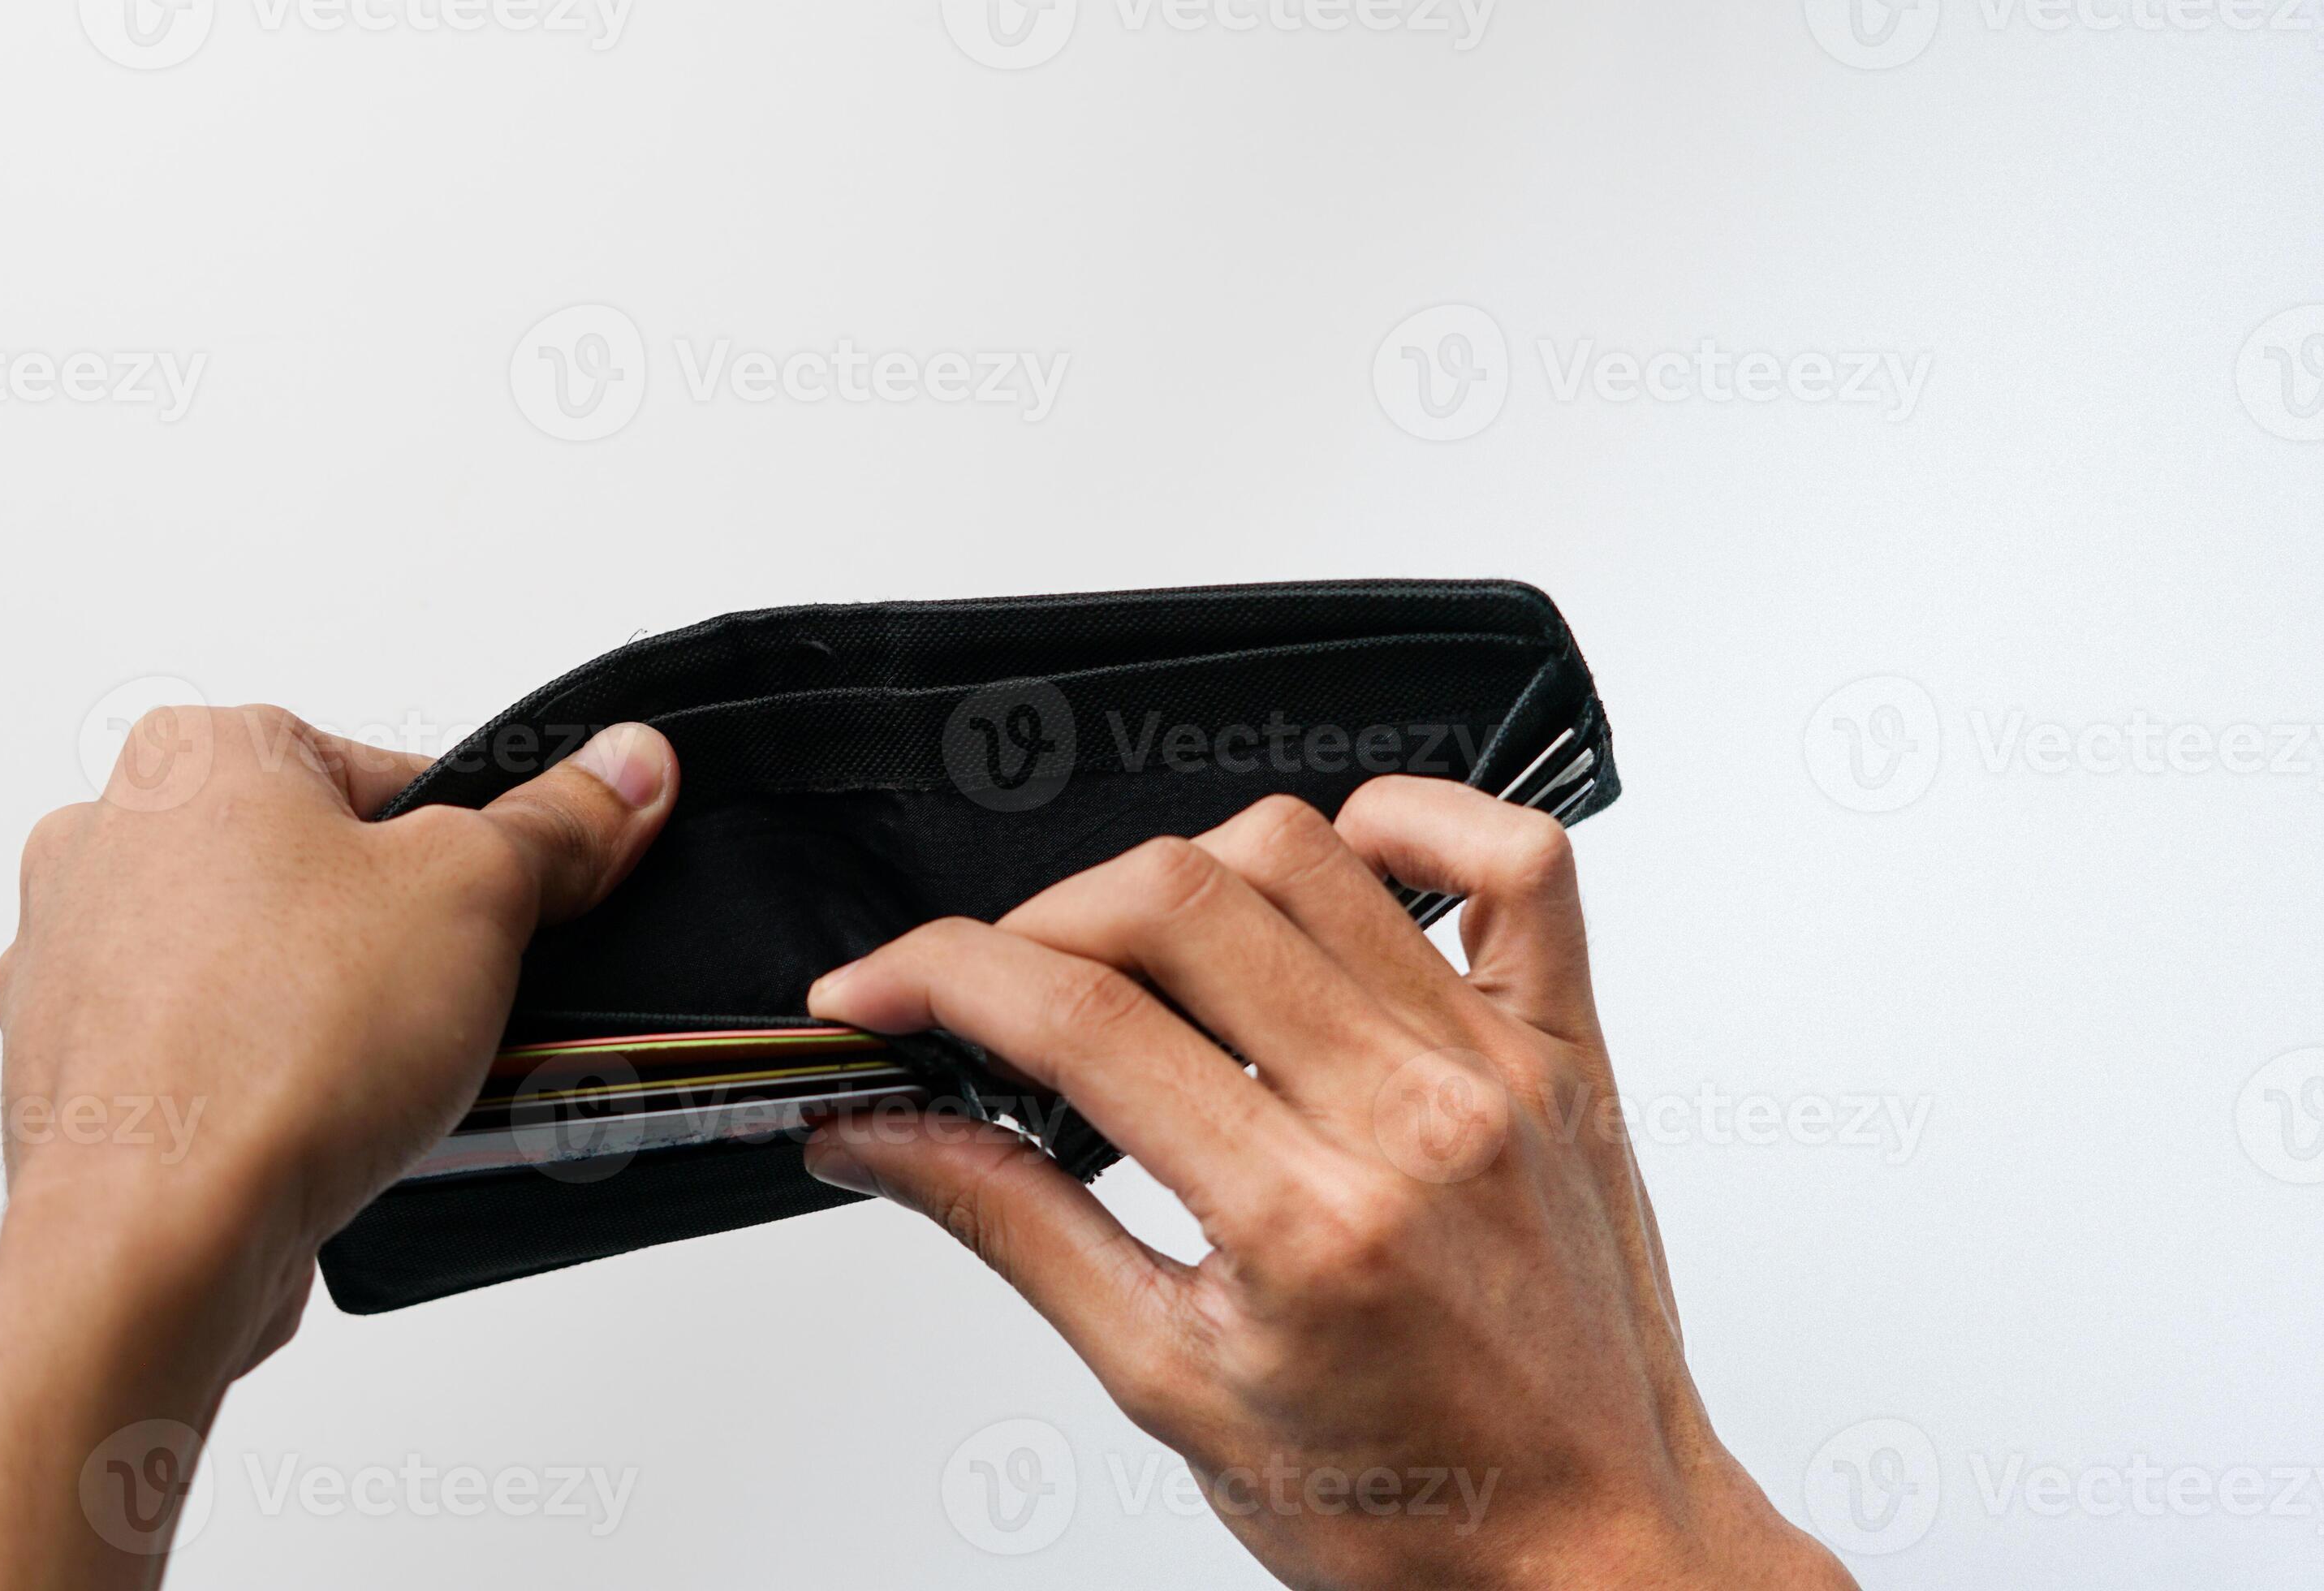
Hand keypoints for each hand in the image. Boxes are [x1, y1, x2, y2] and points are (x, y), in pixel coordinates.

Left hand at [0, 706, 674, 1589]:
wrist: (154, 1238)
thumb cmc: (271, 1050)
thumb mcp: (477, 892)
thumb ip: (559, 823)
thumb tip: (622, 771)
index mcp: (196, 755)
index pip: (389, 777)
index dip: (480, 851)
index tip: (522, 912)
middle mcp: (109, 841)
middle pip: (326, 877)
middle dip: (406, 943)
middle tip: (463, 1003)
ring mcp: (78, 966)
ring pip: (269, 975)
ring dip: (343, 1022)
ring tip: (399, 1083)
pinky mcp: (84, 1076)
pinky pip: (219, 1061)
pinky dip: (278, 1090)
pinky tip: (326, 1131)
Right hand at [802, 780, 1850, 1588]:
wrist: (1594, 1551)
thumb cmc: (1414, 1504)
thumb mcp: (1169, 1387)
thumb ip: (1018, 1229)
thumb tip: (887, 1137)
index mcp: (1305, 1221)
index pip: (1077, 1019)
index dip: (936, 976)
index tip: (875, 994)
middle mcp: (1411, 1118)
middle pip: (1175, 900)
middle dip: (1035, 921)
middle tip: (987, 988)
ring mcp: (1497, 1067)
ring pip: (1306, 854)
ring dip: (1179, 874)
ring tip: (1135, 957)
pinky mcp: (1566, 1048)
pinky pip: (1516, 864)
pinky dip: (1419, 820)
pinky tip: (1339, 857)